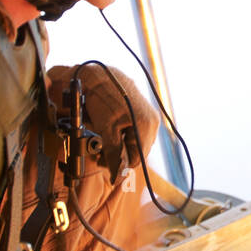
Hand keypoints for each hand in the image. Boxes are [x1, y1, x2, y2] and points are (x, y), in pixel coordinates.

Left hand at [47, 64, 160, 179]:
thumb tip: (116, 176)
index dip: (121, 167)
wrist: (98, 74)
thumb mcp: (105, 129)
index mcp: (146, 126)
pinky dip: (125, 135)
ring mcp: (149, 115)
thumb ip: (113, 154)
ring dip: (122, 145)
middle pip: (139, 151)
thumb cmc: (101, 98)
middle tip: (101, 156)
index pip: (137, 159)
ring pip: (137, 141)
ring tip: (105, 142)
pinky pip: (137, 131)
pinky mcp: (143, 110)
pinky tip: (113, 131)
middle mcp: (152, 121)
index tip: (106, 168)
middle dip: (121, 155)